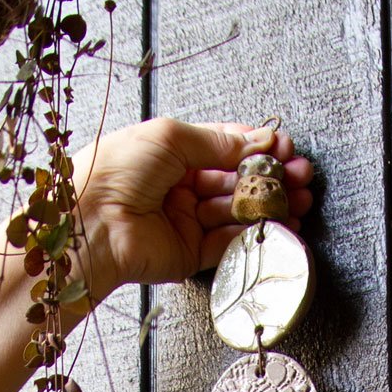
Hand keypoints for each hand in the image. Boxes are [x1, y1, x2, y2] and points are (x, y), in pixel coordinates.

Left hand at [75, 116, 313, 303]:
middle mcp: (179, 187)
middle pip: (235, 181)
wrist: (91, 223)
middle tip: (301, 175)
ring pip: (237, 212)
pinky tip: (281, 225)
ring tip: (300, 200)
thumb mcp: (170, 137)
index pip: (222, 148)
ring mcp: (185, 221)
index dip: (255, 147)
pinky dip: (256, 233)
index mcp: (169, 154)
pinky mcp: (189, 253)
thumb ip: (217, 141)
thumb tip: (258, 140)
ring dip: (270, 205)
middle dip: (270, 177)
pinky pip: (228, 243)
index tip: (283, 147)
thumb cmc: (116, 171)